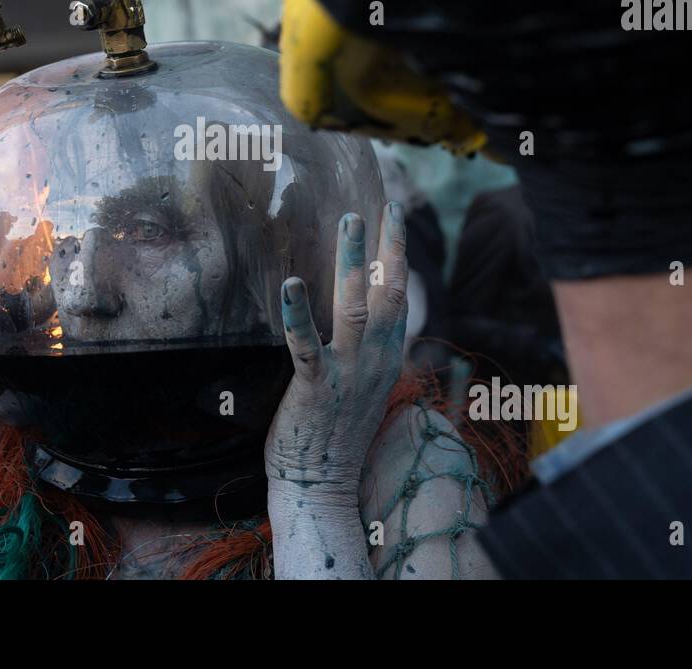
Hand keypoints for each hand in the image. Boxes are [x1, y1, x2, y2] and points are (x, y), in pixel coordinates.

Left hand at [264, 201, 407, 510]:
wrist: (322, 485)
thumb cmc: (335, 434)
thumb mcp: (364, 386)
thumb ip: (367, 350)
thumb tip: (361, 316)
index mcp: (387, 358)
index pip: (399, 298)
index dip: (398, 258)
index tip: (396, 219)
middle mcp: (375, 361)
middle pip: (389, 293)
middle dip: (389, 247)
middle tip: (384, 206)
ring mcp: (347, 373)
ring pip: (355, 307)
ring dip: (353, 262)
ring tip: (350, 222)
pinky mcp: (315, 387)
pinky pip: (306, 344)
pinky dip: (299, 312)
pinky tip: (292, 282)